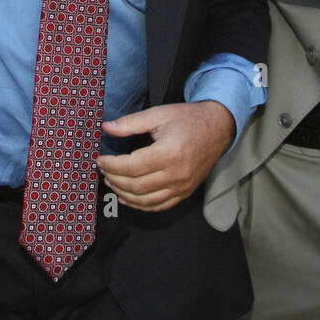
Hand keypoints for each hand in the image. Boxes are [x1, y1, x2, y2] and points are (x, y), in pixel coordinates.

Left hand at [97, 100, 235, 212]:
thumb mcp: (159, 114)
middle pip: (136, 186)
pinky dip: (140, 205)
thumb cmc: (188, 119)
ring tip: (111, 182)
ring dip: (123, 194)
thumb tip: (106, 128)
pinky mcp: (185, 192)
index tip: (100, 159)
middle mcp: (176, 174)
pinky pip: (159, 206)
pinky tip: (126, 198)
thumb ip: (131, 122)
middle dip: (114, 179)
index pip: (131, 167)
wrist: (218, 128)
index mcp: (169, 153)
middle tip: (103, 170)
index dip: (111, 165)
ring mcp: (182, 186)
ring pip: (145, 200)